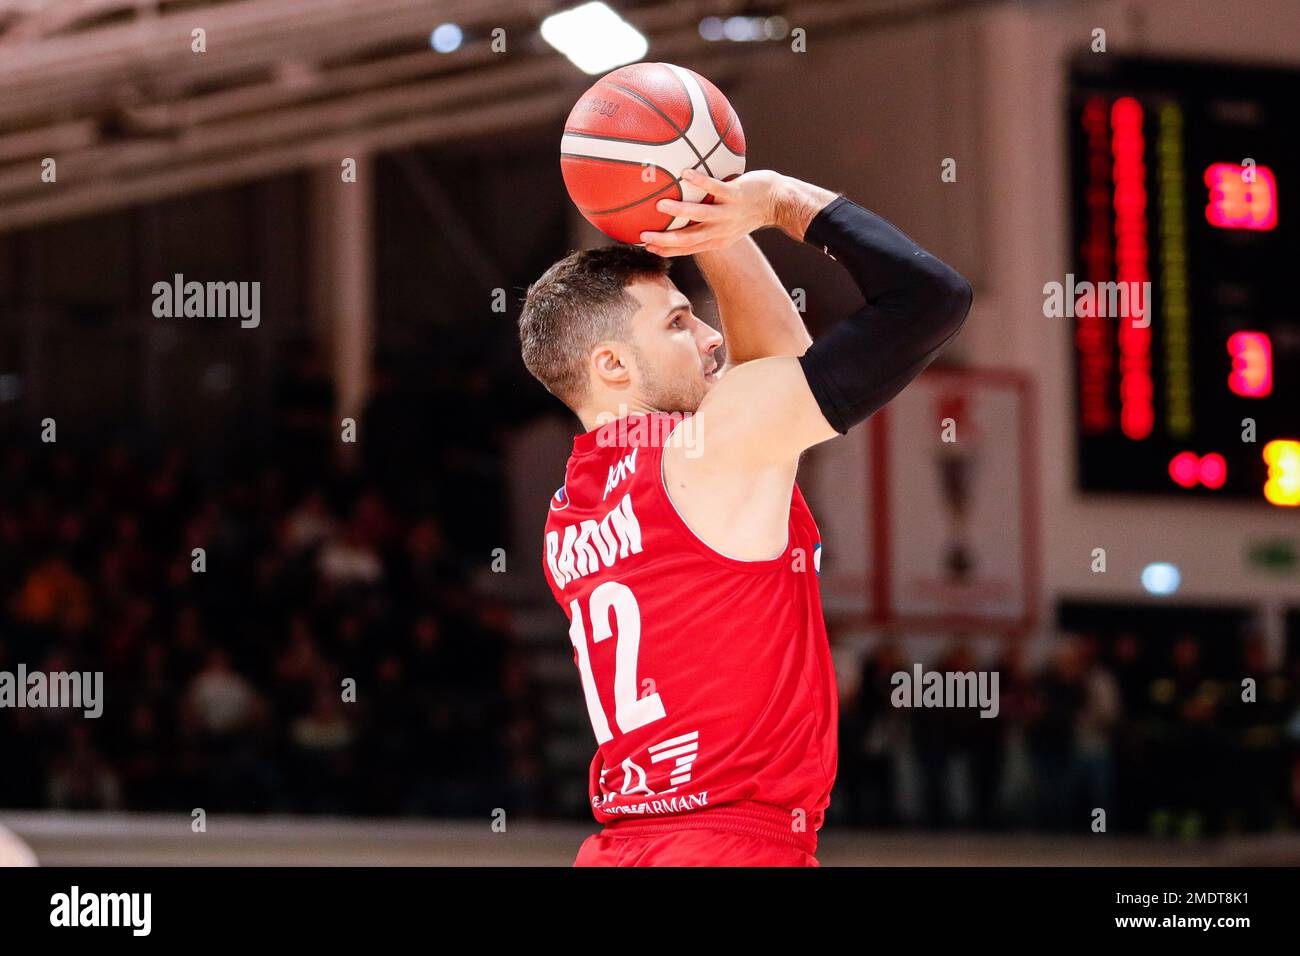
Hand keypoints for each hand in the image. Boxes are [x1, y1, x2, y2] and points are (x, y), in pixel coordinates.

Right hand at [639, 168, 783, 256]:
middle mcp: (722, 230)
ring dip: (680, 211)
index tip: (647, 246)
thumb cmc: (748, 211)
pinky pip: (716, 188)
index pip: (688, 249)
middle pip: (690, 239)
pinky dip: (700, 183)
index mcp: (717, 239)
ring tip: (661, 204)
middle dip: (666, 239)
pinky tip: (685, 174)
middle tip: (645, 234)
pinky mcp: (737, 195)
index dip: (667, 250)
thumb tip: (681, 215)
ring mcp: (729, 213)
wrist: (778, 201)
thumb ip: (706, 225)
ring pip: (701, 215)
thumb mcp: (727, 226)